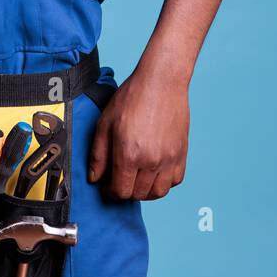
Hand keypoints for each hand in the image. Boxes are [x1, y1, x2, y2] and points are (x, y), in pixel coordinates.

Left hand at [87, 67, 189, 200]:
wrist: (161, 81)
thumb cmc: (132, 97)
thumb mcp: (105, 123)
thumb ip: (98, 154)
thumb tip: (94, 178)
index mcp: (129, 154)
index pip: (120, 191)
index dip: (110, 192)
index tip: (106, 186)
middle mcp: (152, 161)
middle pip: (138, 194)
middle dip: (126, 191)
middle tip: (119, 179)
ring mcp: (170, 159)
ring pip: (158, 192)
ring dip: (145, 191)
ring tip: (136, 178)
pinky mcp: (182, 153)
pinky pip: (175, 181)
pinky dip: (164, 182)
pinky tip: (154, 171)